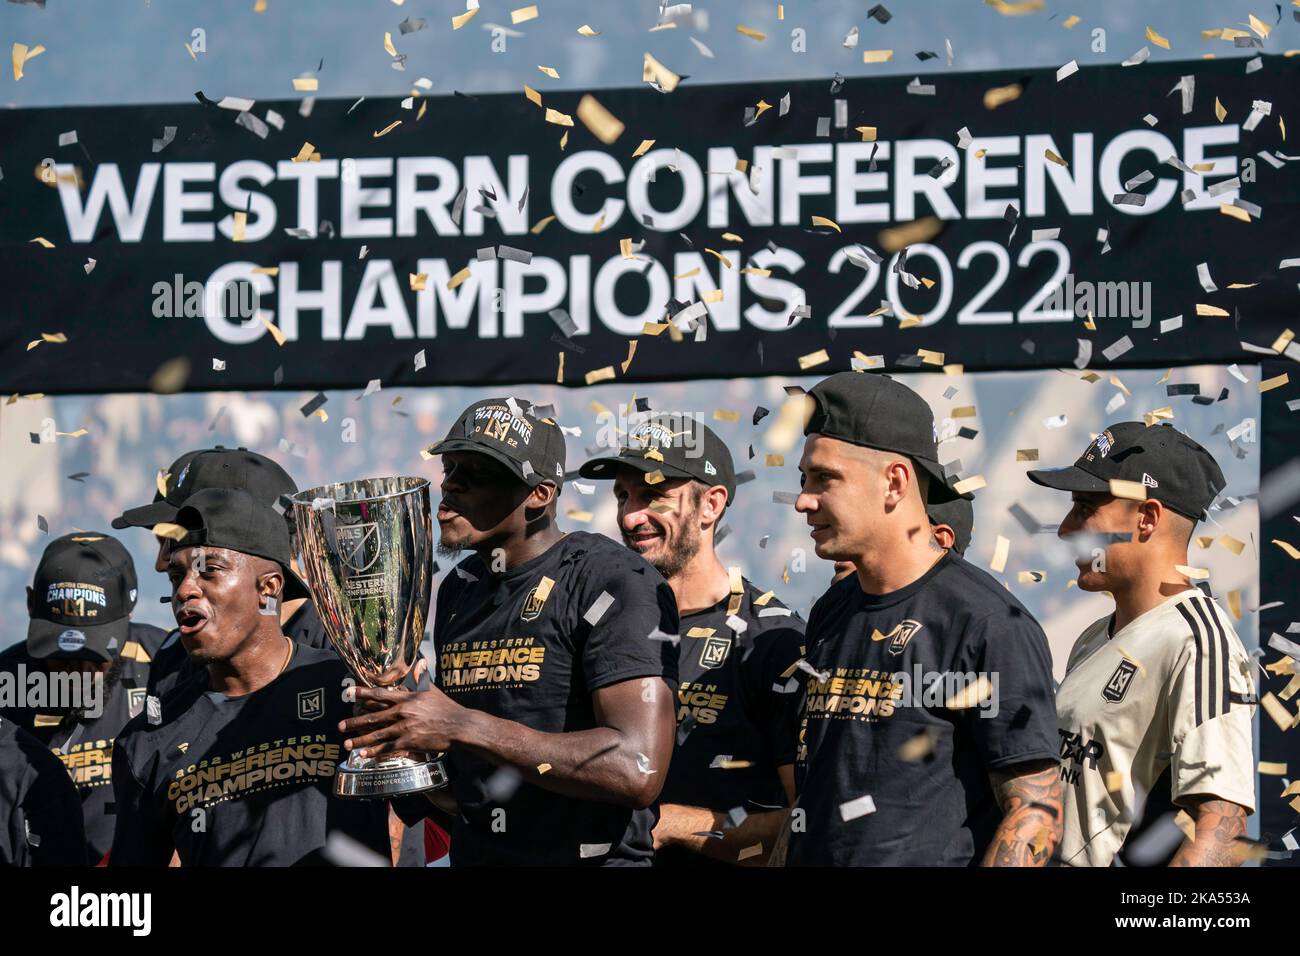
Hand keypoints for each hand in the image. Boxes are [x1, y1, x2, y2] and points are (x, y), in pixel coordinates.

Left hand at [339, 683, 467, 757]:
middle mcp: (403, 712)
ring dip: (360, 739)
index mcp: (407, 698)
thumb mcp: (433, 690)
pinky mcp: (410, 742)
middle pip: (373, 716)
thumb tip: (420, 661)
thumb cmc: (447, 708)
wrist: (459, 726)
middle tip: (340, 725)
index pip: (380, 694)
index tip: (349, 693)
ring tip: (347, 743)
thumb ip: (422, 677)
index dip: (363, 693)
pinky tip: (363, 754)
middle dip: (354, 721)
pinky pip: (388, 747)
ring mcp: (406, 728)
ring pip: (377, 734)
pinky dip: (374, 751)